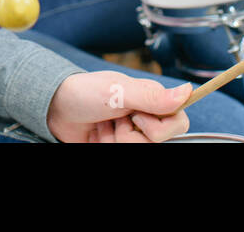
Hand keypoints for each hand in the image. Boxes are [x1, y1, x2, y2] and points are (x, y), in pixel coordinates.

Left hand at [47, 71, 192, 141]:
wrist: (56, 108)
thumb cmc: (84, 92)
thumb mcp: (118, 92)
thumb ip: (152, 96)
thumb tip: (187, 91)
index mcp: (152, 100)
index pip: (179, 123)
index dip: (158, 126)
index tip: (136, 115)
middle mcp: (146, 117)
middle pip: (156, 142)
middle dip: (129, 135)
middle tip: (114, 118)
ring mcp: (132, 133)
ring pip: (136, 148)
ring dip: (114, 140)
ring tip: (102, 124)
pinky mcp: (120, 144)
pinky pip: (122, 152)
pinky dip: (106, 144)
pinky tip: (97, 134)